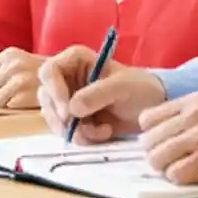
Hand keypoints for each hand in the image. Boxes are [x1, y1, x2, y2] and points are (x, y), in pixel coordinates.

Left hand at [0, 47, 44, 108]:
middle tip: (12, 92)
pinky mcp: (26, 96)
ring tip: (19, 96)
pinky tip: (26, 100)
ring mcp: (20, 80)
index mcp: (8, 54)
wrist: (66, 78)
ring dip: (5, 101)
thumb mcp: (15, 63)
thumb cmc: (36, 74)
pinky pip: (8, 106)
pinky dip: (16, 106)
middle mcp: (13, 64)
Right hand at [36, 45, 167, 143]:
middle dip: (62, 117)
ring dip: (74, 130)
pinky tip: (103, 132)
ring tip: (102, 130)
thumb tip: (72, 109)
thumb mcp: (122, 87)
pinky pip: (64, 131)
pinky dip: (82, 137)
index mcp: (75, 60)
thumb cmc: (140, 88)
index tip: (68, 112)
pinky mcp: (73, 119)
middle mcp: (66, 78)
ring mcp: (67, 99)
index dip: (54, 91)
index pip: (49, 72)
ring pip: (53, 117)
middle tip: (82, 128)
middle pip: (46, 97)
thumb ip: (97, 94)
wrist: (151, 109)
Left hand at [138, 91, 197, 191]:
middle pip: (149, 139)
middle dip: (156, 153)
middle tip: (168, 160)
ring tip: (180, 168)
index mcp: (195, 101)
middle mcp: (194, 117)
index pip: (149, 117)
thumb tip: (163, 130)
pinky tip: (192, 176)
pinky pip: (174, 174)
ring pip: (157, 158)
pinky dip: (179, 178)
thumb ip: (191, 113)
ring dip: (165, 167)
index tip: (159, 141)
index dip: (151, 133)